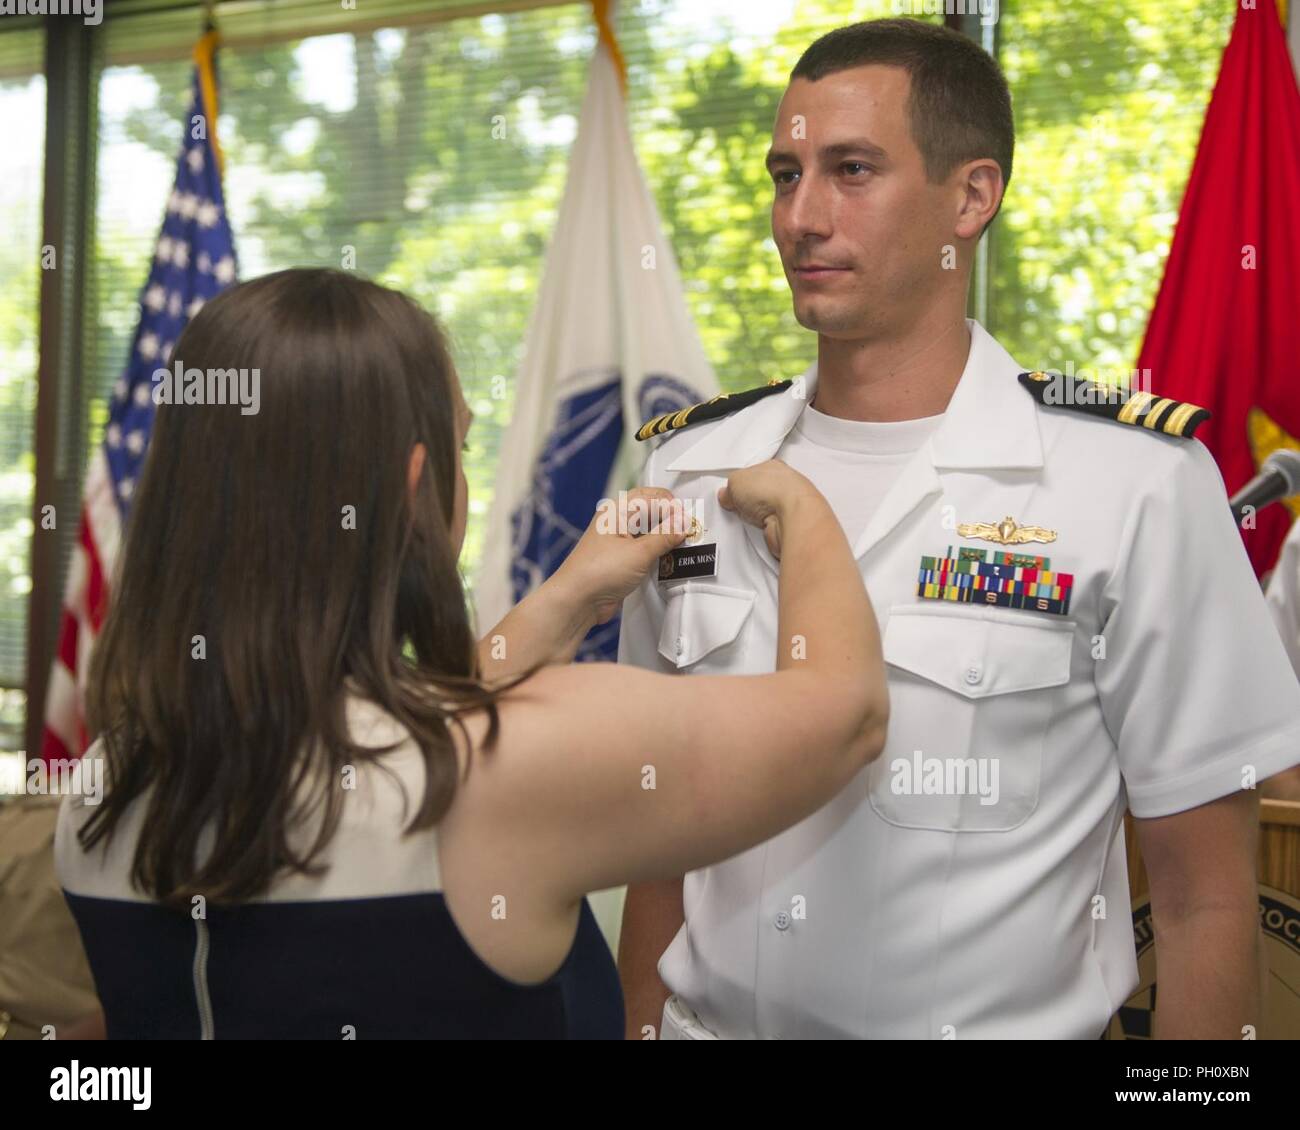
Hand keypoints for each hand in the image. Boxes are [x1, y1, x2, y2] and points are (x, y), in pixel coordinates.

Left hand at [553, 488, 690, 625]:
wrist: (577, 601)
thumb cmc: (597, 572)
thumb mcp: (639, 552)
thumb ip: (664, 536)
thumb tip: (683, 522)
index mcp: (616, 511)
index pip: (651, 497)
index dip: (672, 506)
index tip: (688, 520)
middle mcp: (617, 522)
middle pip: (650, 511)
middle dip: (670, 518)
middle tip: (688, 529)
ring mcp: (618, 542)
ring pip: (648, 531)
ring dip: (665, 536)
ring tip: (681, 544)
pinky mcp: (621, 560)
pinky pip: (644, 549)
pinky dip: (658, 552)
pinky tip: (668, 559)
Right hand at [717, 460, 816, 560]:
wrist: (794, 517)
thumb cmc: (770, 491)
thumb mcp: (735, 481)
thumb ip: (729, 488)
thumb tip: (726, 496)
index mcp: (774, 467)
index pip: (755, 472)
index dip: (741, 483)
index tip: (731, 492)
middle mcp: (786, 484)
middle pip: (761, 492)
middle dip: (748, 501)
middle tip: (737, 506)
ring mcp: (791, 505)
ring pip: (767, 510)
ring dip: (756, 516)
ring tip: (749, 518)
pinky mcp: (792, 525)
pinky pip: (771, 526)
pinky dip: (764, 528)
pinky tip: (760, 527)